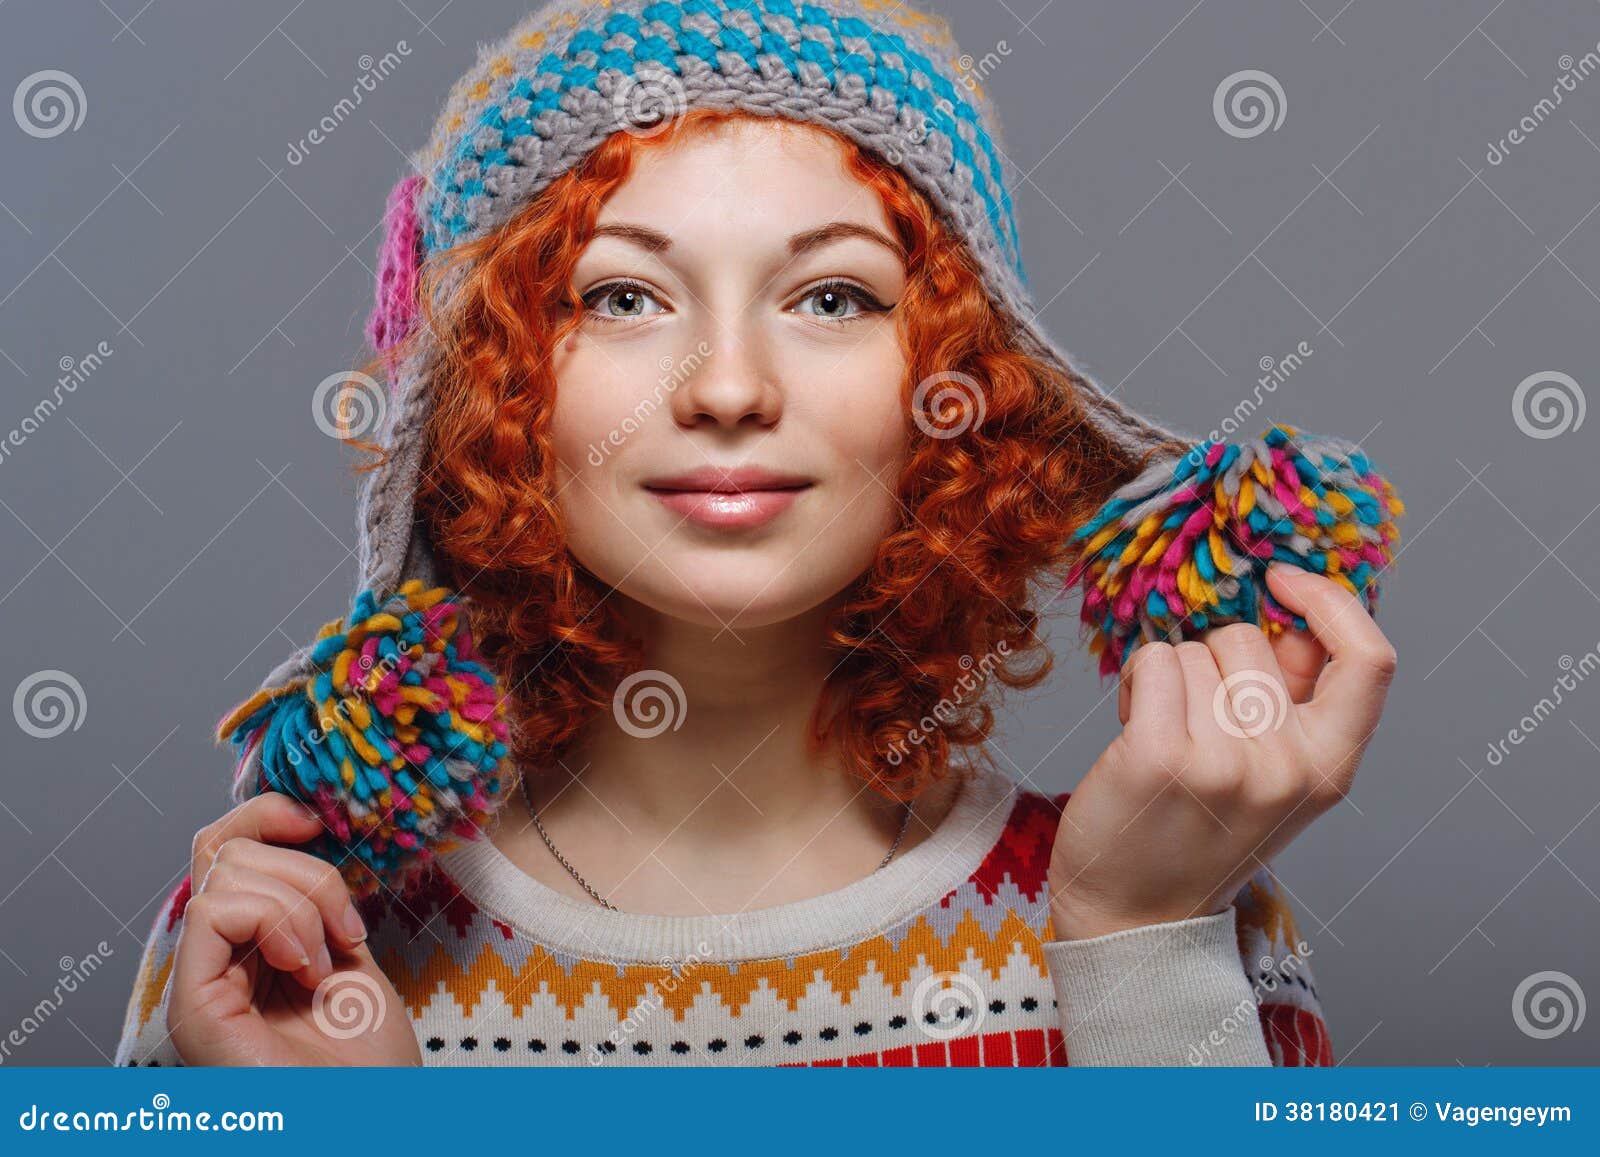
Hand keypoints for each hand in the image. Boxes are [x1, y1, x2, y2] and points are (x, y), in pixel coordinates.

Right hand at [166, 792, 421, 1065]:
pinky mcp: (192, 1006)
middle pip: (224, 848)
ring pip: (225, 871)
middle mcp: (214, 961)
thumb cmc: (369, 1060)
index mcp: (247, 944)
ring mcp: (200, 983)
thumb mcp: (348, 951)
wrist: (376, 1118)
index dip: (265, 815)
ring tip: (327, 961)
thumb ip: (311, 899)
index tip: (315, 821)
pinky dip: (273, 920)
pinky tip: (305, 966)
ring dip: (301, 901)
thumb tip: (298, 826)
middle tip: (346, 931)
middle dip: (306, 869)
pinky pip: (213, 911)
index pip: (225, 846)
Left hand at [1047, 563, 1396, 940]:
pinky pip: (1153, 663)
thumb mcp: (1278, 777)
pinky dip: (1135, 681)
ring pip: (1194, 650)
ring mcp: (1224, 763)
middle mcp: (1287, 767)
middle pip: (1249, 640)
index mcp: (1332, 768)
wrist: (1135, 917)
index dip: (1330, 602)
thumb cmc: (1199, 832)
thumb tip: (1293, 614)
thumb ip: (1296, 701)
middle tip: (1194, 722)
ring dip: (1170, 678)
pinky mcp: (1159, 756)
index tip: (1284, 580)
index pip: (1371, 659)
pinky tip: (1132, 724)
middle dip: (1213, 662)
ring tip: (1164, 735)